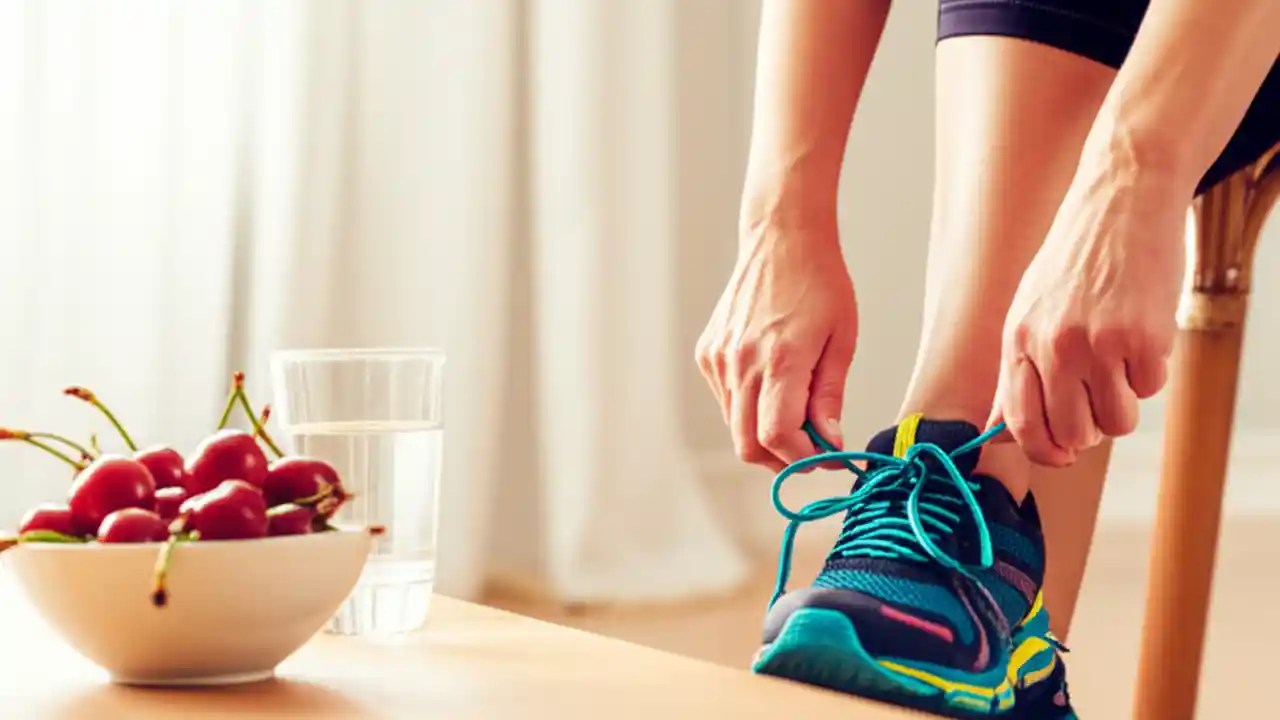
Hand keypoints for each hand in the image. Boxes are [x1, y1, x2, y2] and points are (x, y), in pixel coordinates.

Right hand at [696, 217, 856, 471]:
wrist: (780, 239)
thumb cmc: (820, 283)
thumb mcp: (841, 340)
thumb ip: (830, 396)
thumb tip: (829, 443)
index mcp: (780, 359)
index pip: (777, 436)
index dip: (802, 458)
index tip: (826, 457)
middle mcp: (741, 362)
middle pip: (748, 444)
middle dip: (781, 459)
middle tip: (810, 449)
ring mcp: (719, 358)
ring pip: (734, 426)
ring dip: (765, 433)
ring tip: (796, 409)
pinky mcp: (708, 353)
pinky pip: (726, 400)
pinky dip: (748, 407)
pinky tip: (771, 382)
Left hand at [990, 170, 1184, 465]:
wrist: (1121, 201)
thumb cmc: (1075, 258)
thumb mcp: (1027, 309)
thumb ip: (1016, 370)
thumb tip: (1000, 428)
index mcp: (1018, 340)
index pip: (1021, 424)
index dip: (1043, 451)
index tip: (1059, 454)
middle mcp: (1053, 347)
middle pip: (1072, 433)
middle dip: (1088, 432)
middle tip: (1098, 402)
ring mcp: (1099, 344)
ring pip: (1116, 422)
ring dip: (1123, 405)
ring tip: (1120, 364)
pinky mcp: (1143, 338)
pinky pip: (1150, 389)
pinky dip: (1150, 372)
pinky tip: (1141, 334)